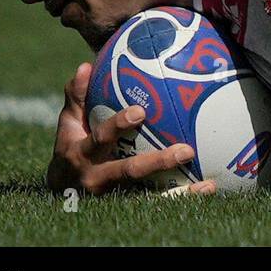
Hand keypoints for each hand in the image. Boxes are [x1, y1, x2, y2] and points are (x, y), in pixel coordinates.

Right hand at [45, 63, 215, 195]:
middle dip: (157, 162)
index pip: (102, 138)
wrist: (62, 190)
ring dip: (178, 191)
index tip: (141, 111)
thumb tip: (85, 66)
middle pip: (129, 171)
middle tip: (186, 150)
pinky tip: (208, 187)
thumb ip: (77, 96)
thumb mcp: (69, 122)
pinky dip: (183, 197)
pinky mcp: (127, 205)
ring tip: (206, 183)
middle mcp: (98, 177)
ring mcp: (113, 194)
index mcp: (83, 153)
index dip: (118, 125)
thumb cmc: (72, 144)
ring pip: (147, 194)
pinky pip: (157, 202)